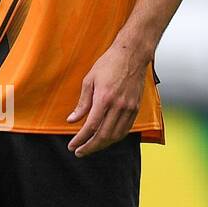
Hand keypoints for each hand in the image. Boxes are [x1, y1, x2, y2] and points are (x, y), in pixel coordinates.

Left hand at [66, 38, 149, 156]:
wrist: (132, 54)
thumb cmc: (109, 64)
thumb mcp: (89, 80)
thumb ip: (82, 103)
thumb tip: (71, 120)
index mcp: (104, 99)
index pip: (90, 127)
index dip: (80, 140)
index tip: (72, 146)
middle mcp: (118, 106)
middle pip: (103, 136)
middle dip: (90, 147)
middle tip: (79, 152)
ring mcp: (129, 108)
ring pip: (116, 136)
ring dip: (102, 145)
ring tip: (91, 147)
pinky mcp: (136, 108)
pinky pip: (125, 129)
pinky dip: (115, 138)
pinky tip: (106, 139)